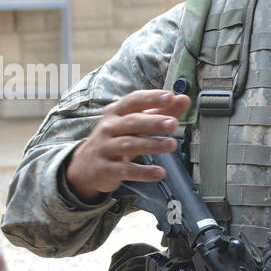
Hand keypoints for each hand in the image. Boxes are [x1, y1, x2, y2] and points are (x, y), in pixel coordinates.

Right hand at [66, 90, 192, 201]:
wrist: (86, 166)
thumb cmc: (116, 139)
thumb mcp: (134, 124)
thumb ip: (160, 112)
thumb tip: (184, 99)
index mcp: (116, 112)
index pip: (134, 101)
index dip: (151, 98)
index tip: (170, 97)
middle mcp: (109, 127)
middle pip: (131, 122)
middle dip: (153, 122)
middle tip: (173, 124)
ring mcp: (105, 148)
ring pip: (128, 145)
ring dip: (151, 145)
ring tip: (171, 145)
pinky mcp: (106, 169)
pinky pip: (125, 170)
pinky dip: (143, 172)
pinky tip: (159, 173)